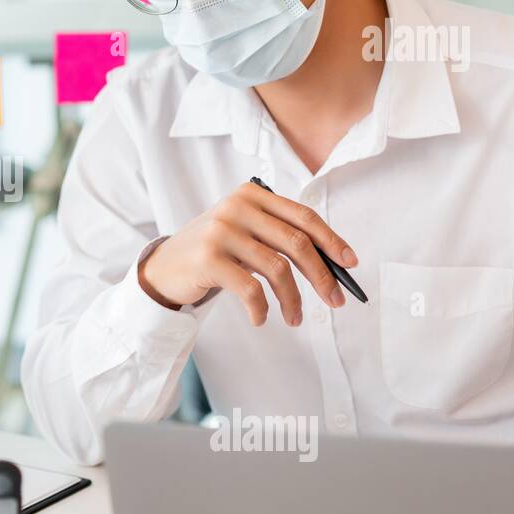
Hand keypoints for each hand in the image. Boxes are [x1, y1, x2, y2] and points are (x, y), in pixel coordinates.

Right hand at [140, 181, 357, 326]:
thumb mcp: (244, 232)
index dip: (331, 241)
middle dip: (321, 276)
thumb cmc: (213, 252)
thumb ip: (278, 234)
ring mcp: (221, 232)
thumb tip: (330, 262)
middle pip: (297, 243)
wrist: (164, 267)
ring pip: (278, 270)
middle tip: (334, 301)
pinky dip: (262, 309)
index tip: (349, 264)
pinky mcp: (208, 259)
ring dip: (293, 300)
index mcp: (251, 195)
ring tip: (294, 318)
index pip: (303, 216)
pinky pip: (251, 289)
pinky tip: (261, 318)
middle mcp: (236, 208)